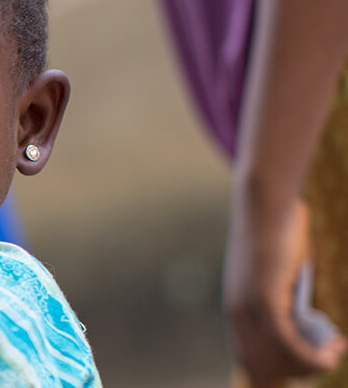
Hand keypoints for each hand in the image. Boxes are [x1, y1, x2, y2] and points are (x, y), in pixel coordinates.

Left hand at [223, 198, 345, 383]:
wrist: (265, 204)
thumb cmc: (278, 236)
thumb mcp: (281, 277)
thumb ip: (286, 304)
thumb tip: (305, 325)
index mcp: (237, 312)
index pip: (251, 361)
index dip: (284, 370)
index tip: (312, 359)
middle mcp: (236, 314)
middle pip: (264, 368)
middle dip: (302, 370)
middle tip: (331, 353)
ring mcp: (247, 307)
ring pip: (278, 360)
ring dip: (312, 364)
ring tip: (336, 348)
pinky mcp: (263, 297)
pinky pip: (285, 342)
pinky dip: (311, 354)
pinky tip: (334, 346)